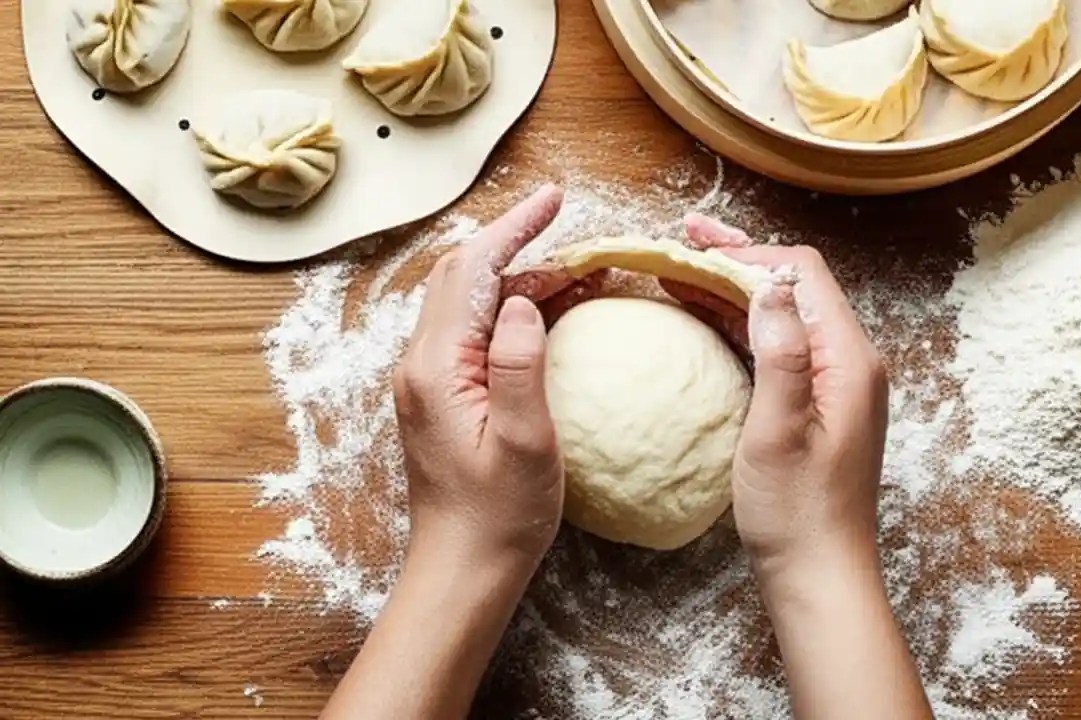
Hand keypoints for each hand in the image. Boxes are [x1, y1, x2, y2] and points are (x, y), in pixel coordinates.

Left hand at [392, 184, 566, 572]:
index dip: (515, 227)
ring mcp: (426, 380)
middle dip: (515, 243)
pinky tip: (545, 315)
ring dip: (516, 276)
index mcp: (437, 367)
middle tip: (573, 234)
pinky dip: (508, 308)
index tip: (555, 198)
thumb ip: (520, 362)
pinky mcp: (439, 396)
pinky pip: (471, 331)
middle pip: (463, 275)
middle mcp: (421, 364)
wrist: (462, 569)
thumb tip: (523, 299)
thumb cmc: (500, 516)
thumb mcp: (527, 441)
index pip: (474, 270)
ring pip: (467, 300)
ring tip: (574, 274)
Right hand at [663, 215, 889, 574]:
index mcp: (848, 360)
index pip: (802, 274)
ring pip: (783, 313)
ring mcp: (835, 382)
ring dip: (732, 288)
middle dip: (736, 259)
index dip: (747, 253)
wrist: (820, 574)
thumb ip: (780, 355)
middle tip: (681, 240)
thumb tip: (769, 286)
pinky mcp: (818, 402)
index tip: (694, 248)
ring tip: (680, 270)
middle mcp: (850, 362)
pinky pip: (780, 345)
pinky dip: (740, 324)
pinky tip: (703, 318)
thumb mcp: (777, 432)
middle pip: (793, 286)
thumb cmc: (797, 513)